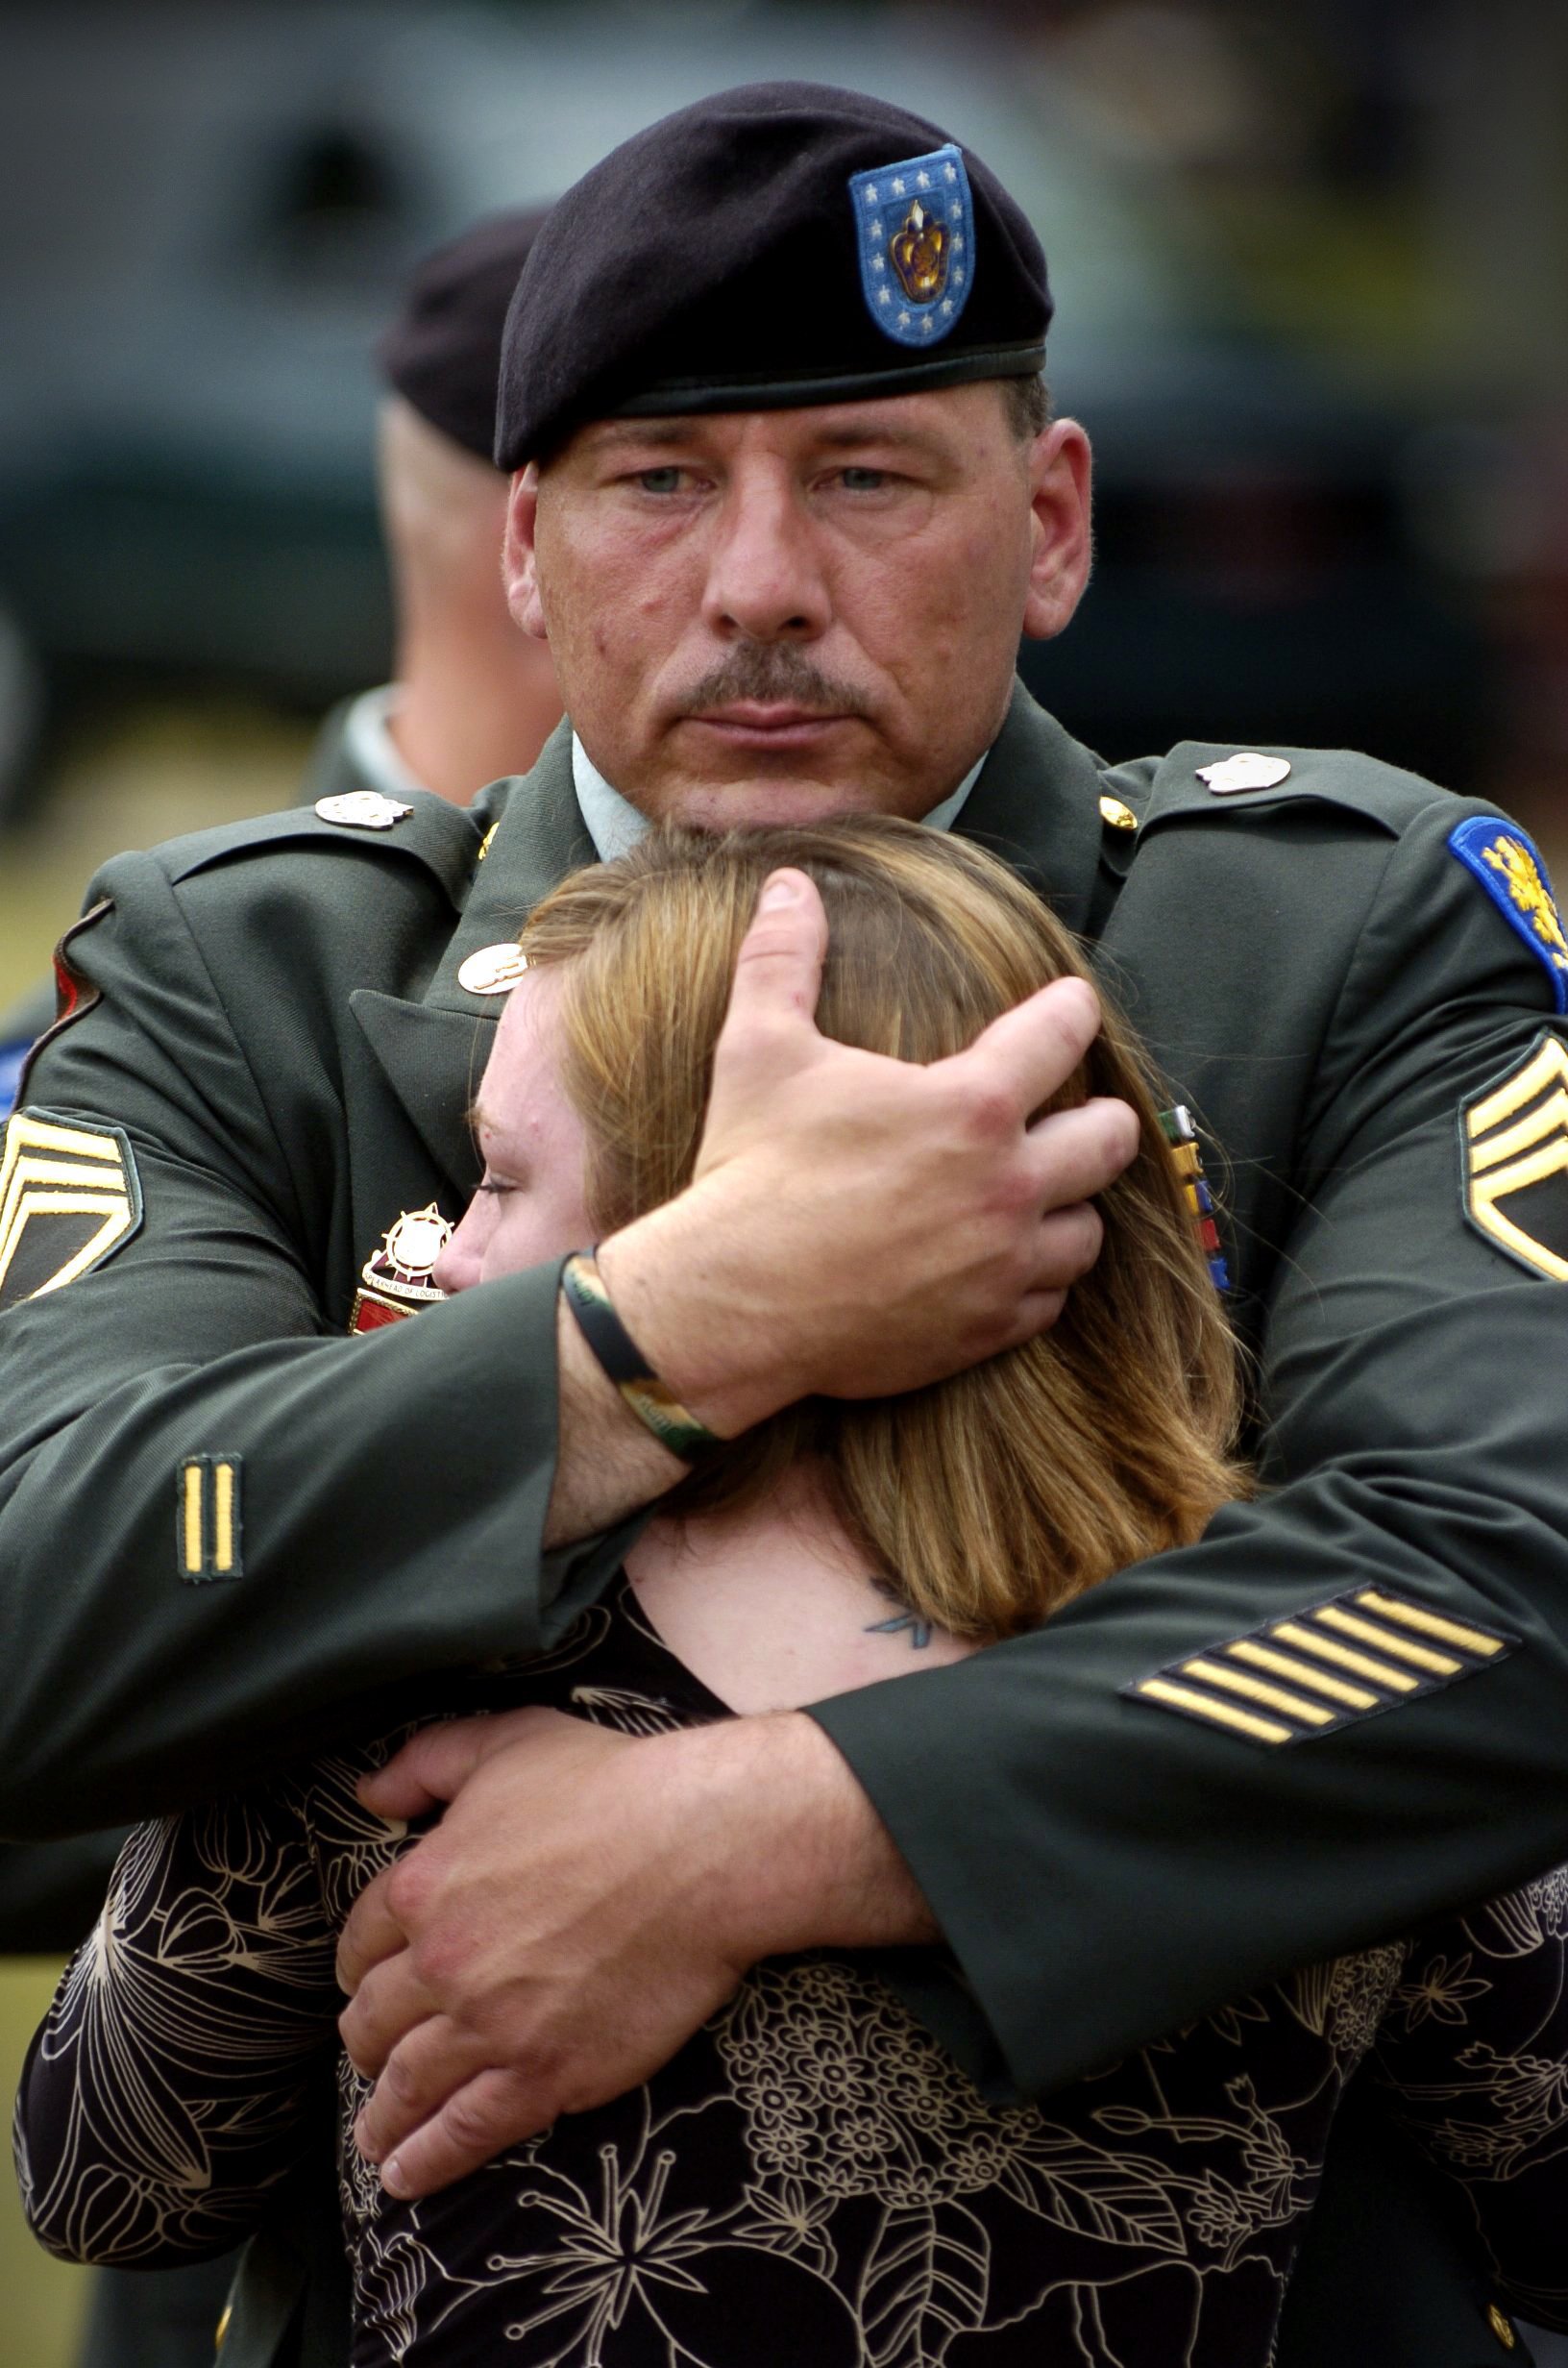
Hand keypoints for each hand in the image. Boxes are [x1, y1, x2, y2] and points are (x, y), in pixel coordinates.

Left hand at [336, 1704, 932, 2196]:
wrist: (703, 1849)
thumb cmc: (613, 1786)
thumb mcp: (509, 1741)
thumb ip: (427, 1761)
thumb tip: (368, 1793)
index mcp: (425, 1884)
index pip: (361, 1943)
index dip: (360, 1965)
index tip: (368, 1981)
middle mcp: (443, 1963)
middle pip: (373, 2020)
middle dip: (365, 2041)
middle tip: (371, 2054)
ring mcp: (491, 2026)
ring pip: (408, 2084)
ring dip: (382, 2114)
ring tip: (375, 2136)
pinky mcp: (545, 2074)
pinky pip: (465, 2131)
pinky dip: (426, 2160)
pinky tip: (403, 2176)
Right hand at [601, 868, 1138, 1433]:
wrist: (728, 1302)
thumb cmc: (748, 1169)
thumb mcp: (759, 1048)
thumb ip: (783, 958)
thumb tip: (788, 885)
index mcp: (968, 1106)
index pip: (1062, 1034)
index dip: (1071, 1009)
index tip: (1069, 1005)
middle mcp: (1006, 1184)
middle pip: (1109, 1138)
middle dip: (1093, 1115)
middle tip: (1062, 1110)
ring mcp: (1002, 1264)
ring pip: (1087, 1228)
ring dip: (1067, 1204)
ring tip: (1032, 1190)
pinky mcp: (986, 1328)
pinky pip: (1049, 1298)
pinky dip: (1034, 1276)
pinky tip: (1000, 1257)